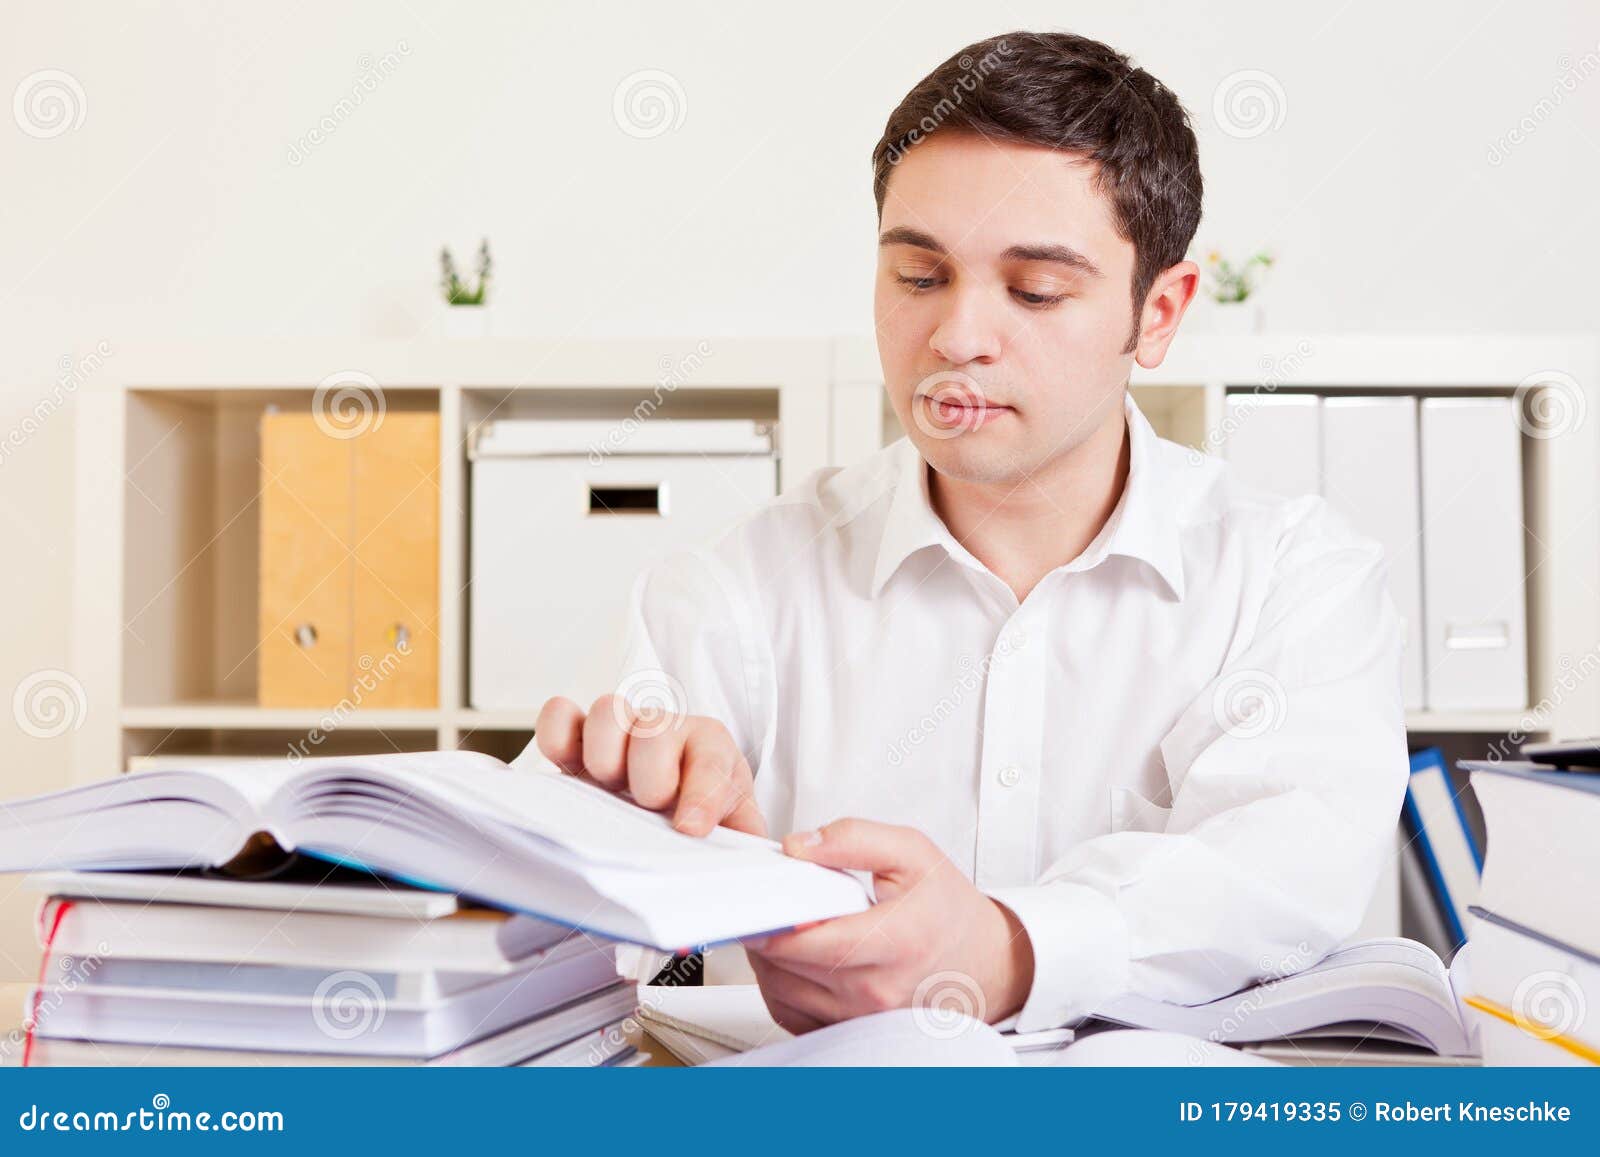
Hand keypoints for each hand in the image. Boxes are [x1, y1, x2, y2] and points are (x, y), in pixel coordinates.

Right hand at [534, 694, 766, 837]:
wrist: (677, 812)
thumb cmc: (707, 821)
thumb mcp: (736, 836)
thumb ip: (747, 854)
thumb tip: (760, 886)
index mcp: (713, 750)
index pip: (709, 762)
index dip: (700, 795)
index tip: (690, 828)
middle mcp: (667, 732)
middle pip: (653, 729)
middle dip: (650, 775)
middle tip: (649, 806)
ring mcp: (621, 731)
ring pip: (607, 710)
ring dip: (605, 755)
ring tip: (609, 788)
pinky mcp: (578, 739)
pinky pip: (561, 715)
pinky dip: (557, 734)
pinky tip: (568, 766)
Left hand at [744, 818, 1034, 1033]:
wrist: (981, 961)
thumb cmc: (945, 908)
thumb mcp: (912, 852)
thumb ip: (852, 839)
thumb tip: (799, 846)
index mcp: (896, 941)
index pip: (815, 942)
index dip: (776, 923)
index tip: (761, 903)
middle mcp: (878, 990)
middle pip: (789, 968)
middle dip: (766, 933)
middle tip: (766, 905)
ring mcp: (863, 1018)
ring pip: (782, 993)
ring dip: (766, 960)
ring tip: (778, 927)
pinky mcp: (850, 1032)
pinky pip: (791, 1015)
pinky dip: (778, 986)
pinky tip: (790, 959)